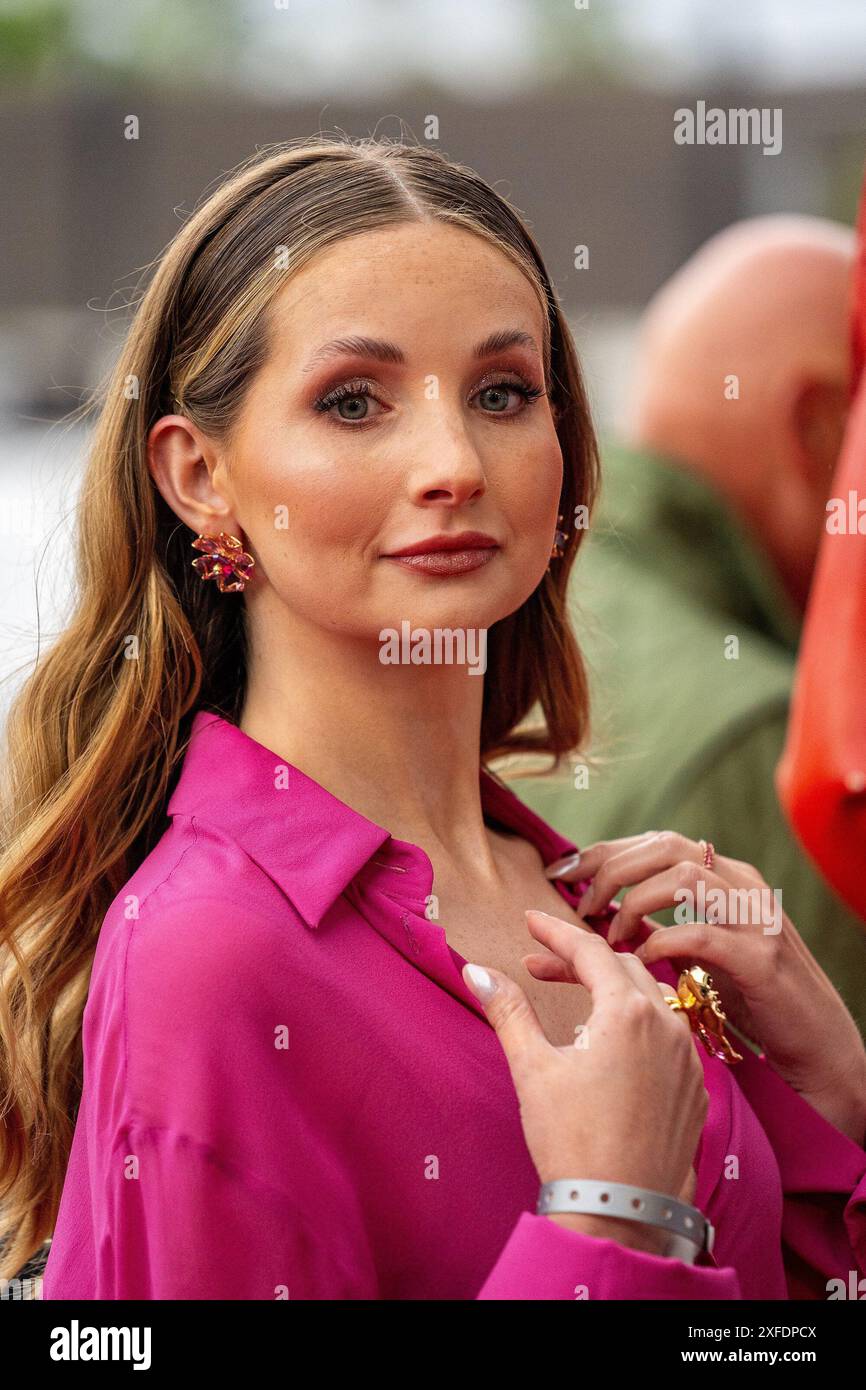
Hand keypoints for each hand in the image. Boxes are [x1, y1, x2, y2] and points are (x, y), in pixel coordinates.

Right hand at [462, 912, 708, 1252]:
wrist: (622, 1212)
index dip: (555, 932)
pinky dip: (639, 1025)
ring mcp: (687, 1059)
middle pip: (622, 967)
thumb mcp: (533, 1069)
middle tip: (539, 965)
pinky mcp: (695, 1090)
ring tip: (575, 999)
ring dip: (612, 989)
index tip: (530, 920)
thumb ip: (508, 1011)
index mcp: (627, 1012)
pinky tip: (612, 1045)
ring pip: (652, 999)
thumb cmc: (573, 1140)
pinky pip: (669, 1037)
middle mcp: (667, 1026)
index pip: (589, 950)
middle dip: (580, 959)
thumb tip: (476, 971)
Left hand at [544, 831, 865, 1145]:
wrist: (818, 1046)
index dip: (602, 851)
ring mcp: (755, 918)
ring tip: (611, 935)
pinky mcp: (762, 958)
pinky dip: (662, 941)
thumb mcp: (687, 960)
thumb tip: (567, 937)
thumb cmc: (748, 1001)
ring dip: (634, 901)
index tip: (560, 872)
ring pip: (683, 877)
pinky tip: (642, 960)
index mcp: (723, 876)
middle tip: (578, 905)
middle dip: (610, 869)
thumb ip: (636, 939)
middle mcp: (741, 885)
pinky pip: (702, 934)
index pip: (654, 841)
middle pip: (664, 846)